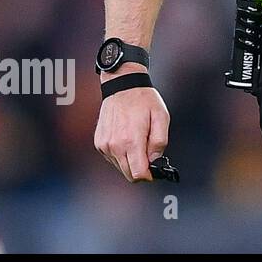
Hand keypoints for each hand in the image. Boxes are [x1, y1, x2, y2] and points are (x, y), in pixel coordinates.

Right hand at [94, 68, 169, 182]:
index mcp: (131, 140)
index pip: (137, 173)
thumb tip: (156, 160)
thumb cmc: (143, 100)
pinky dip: (122, 154)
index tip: (155, 171)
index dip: (149, 175)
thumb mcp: (161, 117)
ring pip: (120, 167)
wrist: (122, 86)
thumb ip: (160, 142)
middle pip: (128, 174)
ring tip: (138, 141)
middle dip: (141, 169)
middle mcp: (115, 146)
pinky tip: (127, 139)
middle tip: (150, 156)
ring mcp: (105, 145)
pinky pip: (112, 158)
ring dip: (131, 161)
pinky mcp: (99, 143)